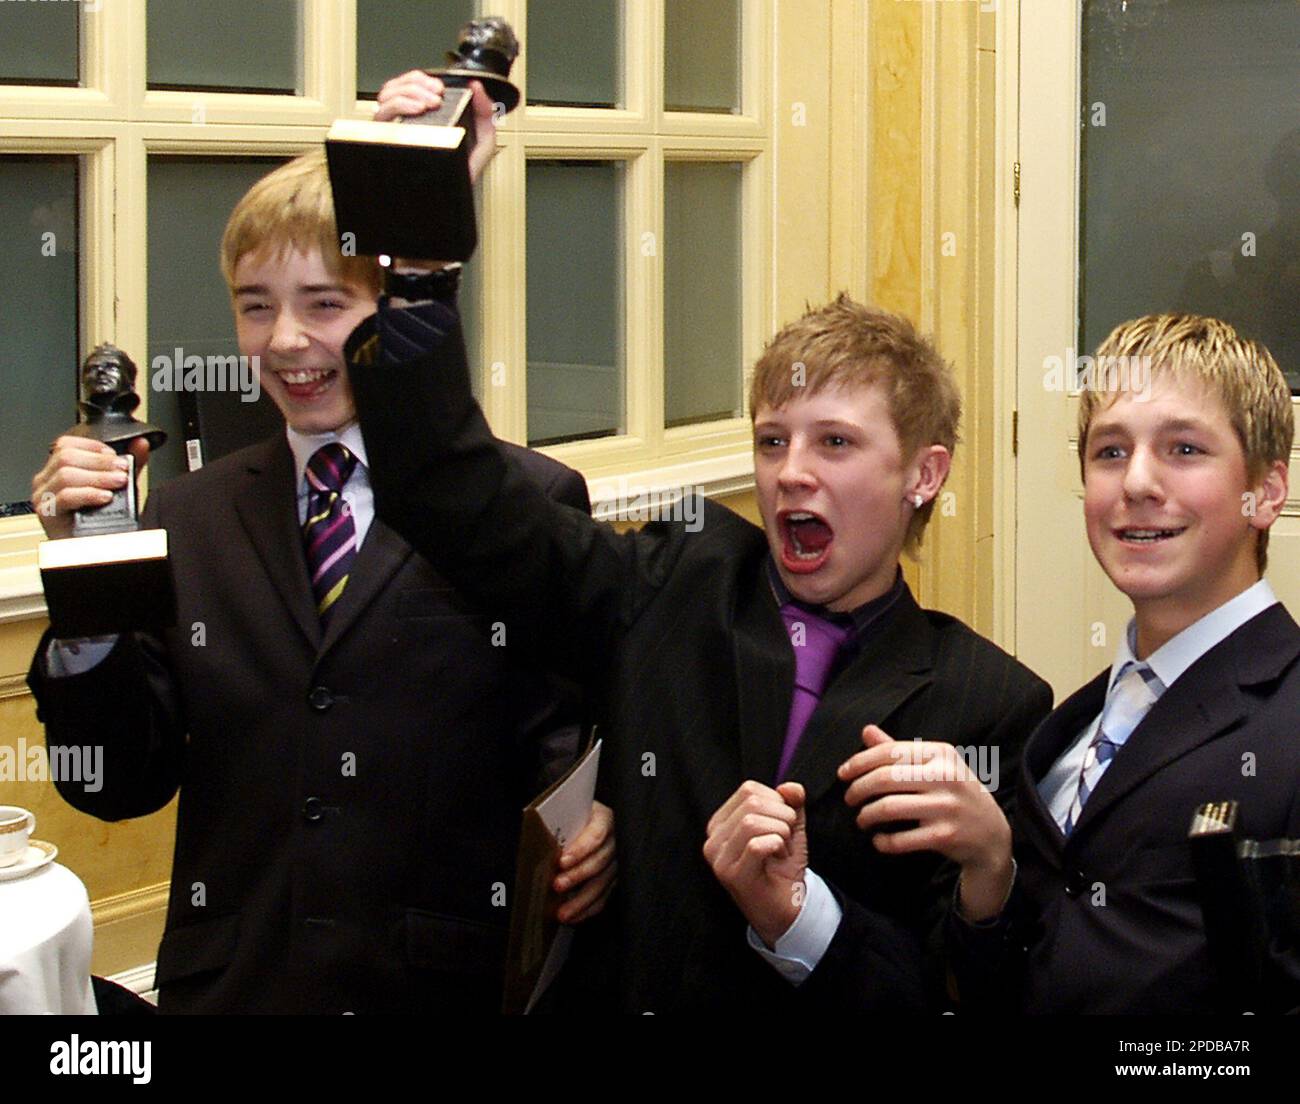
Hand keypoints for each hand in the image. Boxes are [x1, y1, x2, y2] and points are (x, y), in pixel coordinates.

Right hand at [31, 435, 148, 539]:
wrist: (98, 548)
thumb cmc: (103, 519)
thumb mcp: (119, 486)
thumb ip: (129, 464)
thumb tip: (141, 443)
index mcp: (57, 470)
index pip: (65, 445)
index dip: (92, 446)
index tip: (115, 455)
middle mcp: (46, 481)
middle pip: (66, 457)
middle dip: (99, 461)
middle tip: (122, 469)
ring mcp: (43, 497)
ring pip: (65, 475)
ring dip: (98, 477)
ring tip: (118, 482)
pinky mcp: (47, 514)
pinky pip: (66, 497)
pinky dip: (89, 494)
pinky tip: (105, 497)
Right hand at [374, 70, 498, 186]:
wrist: (456, 191)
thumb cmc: (465, 169)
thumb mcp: (483, 138)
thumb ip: (485, 111)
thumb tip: (476, 86)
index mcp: (424, 115)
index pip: (410, 84)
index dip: (422, 79)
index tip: (441, 87)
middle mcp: (406, 120)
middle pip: (396, 85)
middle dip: (418, 83)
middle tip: (438, 95)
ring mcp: (395, 129)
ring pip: (386, 95)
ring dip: (409, 90)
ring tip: (430, 104)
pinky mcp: (386, 139)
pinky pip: (382, 114)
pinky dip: (400, 104)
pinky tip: (417, 110)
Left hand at [553, 800, 615, 923]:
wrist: (580, 819)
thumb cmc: (570, 816)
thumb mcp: (565, 813)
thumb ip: (556, 825)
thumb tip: (535, 839)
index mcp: (603, 818)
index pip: (595, 834)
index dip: (580, 849)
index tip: (561, 861)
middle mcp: (614, 840)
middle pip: (600, 861)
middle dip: (577, 875)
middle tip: (557, 885)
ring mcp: (615, 861)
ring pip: (602, 884)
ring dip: (581, 900)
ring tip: (562, 913)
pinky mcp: (612, 879)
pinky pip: (603, 897)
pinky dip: (587, 909)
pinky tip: (572, 918)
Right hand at [703, 780, 807, 947]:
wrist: (786, 910)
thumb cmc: (782, 868)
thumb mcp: (790, 829)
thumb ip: (792, 804)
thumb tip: (792, 787)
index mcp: (722, 822)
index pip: (749, 790)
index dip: (776, 801)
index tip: (783, 825)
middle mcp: (713, 838)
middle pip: (751, 802)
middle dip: (782, 816)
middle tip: (786, 839)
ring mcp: (719, 858)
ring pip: (751, 821)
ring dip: (780, 832)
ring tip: (781, 849)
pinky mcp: (730, 875)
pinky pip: (756, 845)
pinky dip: (776, 846)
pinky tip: (778, 857)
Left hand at [837, 725, 1012, 920]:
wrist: (992, 834)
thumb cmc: (954, 793)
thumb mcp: (934, 765)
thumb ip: (899, 749)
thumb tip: (865, 731)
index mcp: (941, 753)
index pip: (888, 751)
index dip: (858, 762)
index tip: (842, 774)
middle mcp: (946, 776)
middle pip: (884, 778)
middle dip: (857, 789)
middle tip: (849, 799)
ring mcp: (947, 807)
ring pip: (888, 808)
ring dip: (866, 816)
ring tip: (861, 819)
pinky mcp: (946, 835)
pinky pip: (900, 839)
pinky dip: (882, 842)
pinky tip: (878, 840)